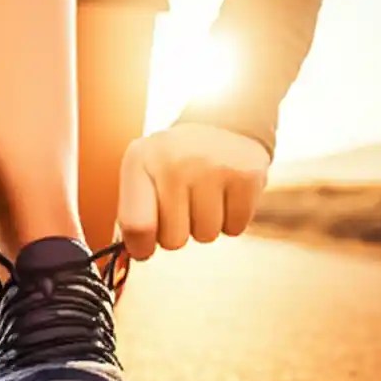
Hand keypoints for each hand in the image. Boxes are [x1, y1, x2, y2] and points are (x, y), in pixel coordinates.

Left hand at [117, 122, 270, 260]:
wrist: (223, 126)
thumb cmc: (174, 164)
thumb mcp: (143, 174)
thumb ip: (133, 215)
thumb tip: (136, 254)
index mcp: (140, 161)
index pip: (136, 225)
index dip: (141, 248)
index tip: (145, 248)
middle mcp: (175, 161)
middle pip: (172, 240)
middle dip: (177, 232)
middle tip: (183, 203)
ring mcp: (213, 167)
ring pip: (205, 236)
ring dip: (205, 224)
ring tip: (205, 194)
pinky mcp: (247, 175)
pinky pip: (234, 229)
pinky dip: (231, 219)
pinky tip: (226, 193)